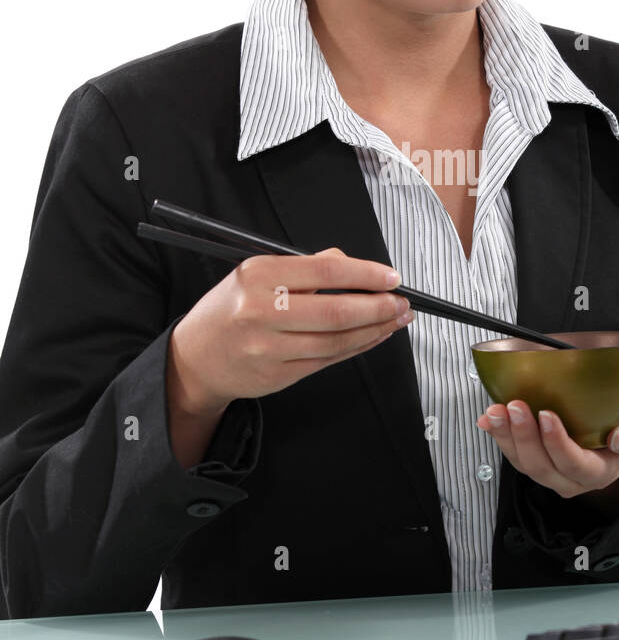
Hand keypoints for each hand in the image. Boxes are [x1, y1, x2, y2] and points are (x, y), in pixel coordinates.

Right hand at [167, 247, 414, 414]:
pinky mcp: (278, 376)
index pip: (325, 271)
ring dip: (374, 330)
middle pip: (335, 311)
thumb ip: (304, 267)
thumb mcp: (255, 273)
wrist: (195, 358)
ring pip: (336, 341)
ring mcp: (269, 348)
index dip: (365, 274)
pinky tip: (374, 336)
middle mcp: (260, 312)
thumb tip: (350, 264)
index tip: (391, 277)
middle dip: (378, 307)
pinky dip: (357, 348)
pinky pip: (328, 360)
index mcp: (257, 276)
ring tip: (396, 319)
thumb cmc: (231, 308)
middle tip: (402, 302)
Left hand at [476, 402, 618, 499]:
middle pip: (541, 467)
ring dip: (505, 436)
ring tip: (497, 411)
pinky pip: (513, 453)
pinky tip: (489, 419)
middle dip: (524, 437)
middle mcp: (571, 478)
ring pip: (522, 462)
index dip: (557, 443)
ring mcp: (551, 471)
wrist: (617, 437)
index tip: (547, 415)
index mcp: (598, 472)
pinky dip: (498, 435)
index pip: (575, 464)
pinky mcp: (535, 461)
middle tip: (516, 407)